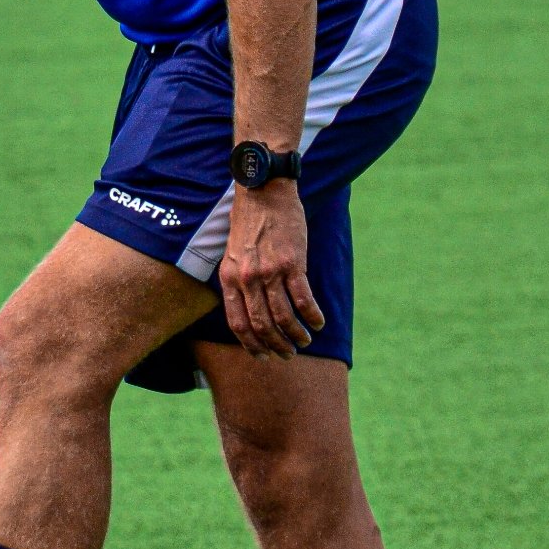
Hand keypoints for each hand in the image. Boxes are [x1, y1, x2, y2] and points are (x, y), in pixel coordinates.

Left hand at [218, 183, 323, 358]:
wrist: (263, 192)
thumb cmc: (249, 221)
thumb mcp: (232, 254)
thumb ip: (237, 280)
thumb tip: (248, 309)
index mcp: (229, 278)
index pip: (237, 323)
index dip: (251, 345)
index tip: (263, 356)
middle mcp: (247, 278)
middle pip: (262, 325)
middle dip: (277, 345)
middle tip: (288, 354)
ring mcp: (269, 271)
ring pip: (283, 316)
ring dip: (296, 334)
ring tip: (305, 340)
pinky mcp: (292, 262)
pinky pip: (303, 299)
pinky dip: (312, 315)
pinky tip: (318, 322)